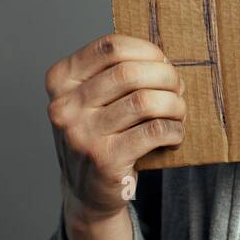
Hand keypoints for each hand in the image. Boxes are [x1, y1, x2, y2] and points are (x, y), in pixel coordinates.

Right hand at [44, 33, 185, 223]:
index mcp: (61, 81)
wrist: (86, 192)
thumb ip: (114, 74)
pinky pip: (154, 130)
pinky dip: (174, 129)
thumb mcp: (91, 100)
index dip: (146, 50)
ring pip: (144, 101)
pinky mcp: (105, 159)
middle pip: (129, 72)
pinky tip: (174, 134)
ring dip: (173, 104)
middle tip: (177, 88)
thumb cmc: (99, 135)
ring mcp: (82, 134)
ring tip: (178, 112)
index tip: (163, 62)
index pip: (110, 47)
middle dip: (165, 76)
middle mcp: (65, 106)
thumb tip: (163, 60)